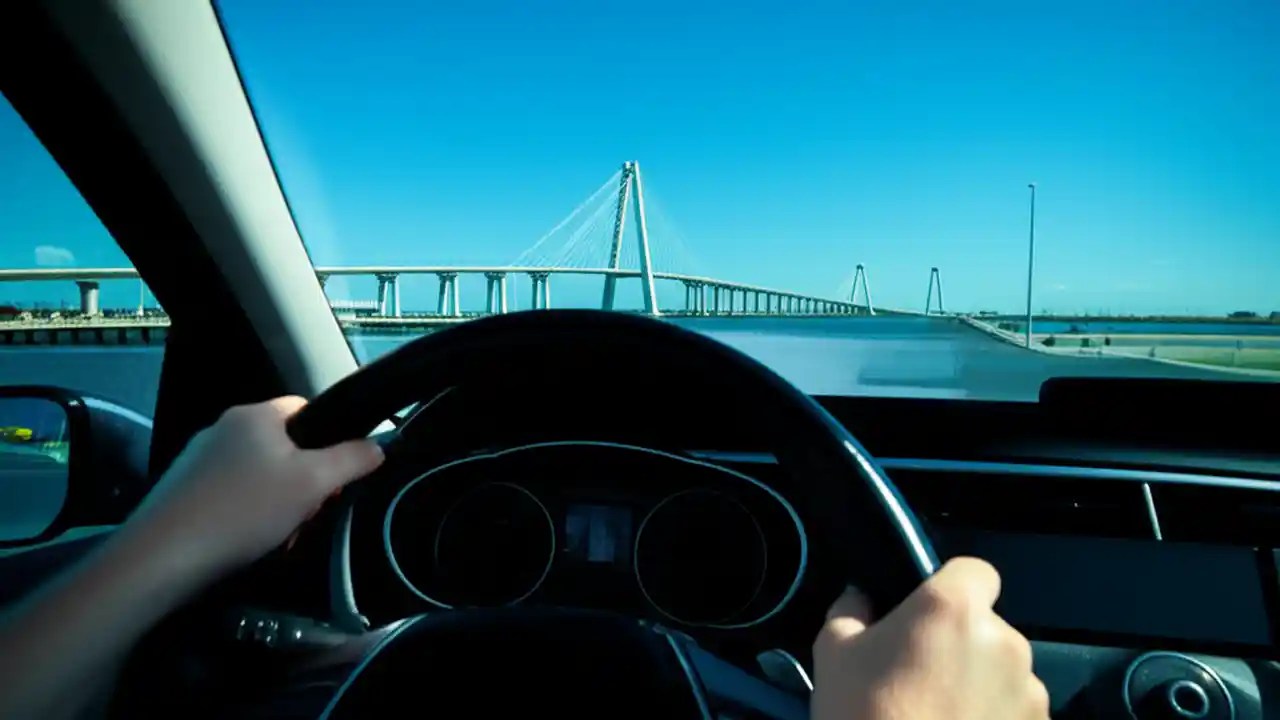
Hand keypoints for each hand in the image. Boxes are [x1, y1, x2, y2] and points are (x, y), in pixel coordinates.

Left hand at [125, 396, 383, 582]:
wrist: (165, 556)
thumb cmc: (245, 509)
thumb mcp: (314, 483)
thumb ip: (353, 459)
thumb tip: (377, 446)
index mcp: (254, 415)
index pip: (306, 409)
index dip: (330, 439)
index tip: (336, 475)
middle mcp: (222, 428)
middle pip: (283, 446)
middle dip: (302, 479)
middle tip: (309, 511)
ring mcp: (197, 460)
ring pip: (258, 474)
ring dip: (277, 502)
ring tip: (279, 533)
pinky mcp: (182, 492)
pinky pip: (231, 495)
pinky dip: (247, 516)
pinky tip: (248, 541)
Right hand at [811, 557, 1048, 719]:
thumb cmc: (863, 713)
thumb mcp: (834, 653)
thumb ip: (852, 610)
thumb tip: (861, 597)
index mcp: (954, 608)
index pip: (975, 571)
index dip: (953, 588)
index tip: (928, 616)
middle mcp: (1004, 640)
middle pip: (988, 627)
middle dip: (963, 644)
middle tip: (925, 676)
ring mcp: (1029, 690)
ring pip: (1005, 672)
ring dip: (983, 685)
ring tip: (945, 715)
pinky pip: (1017, 712)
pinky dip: (996, 719)